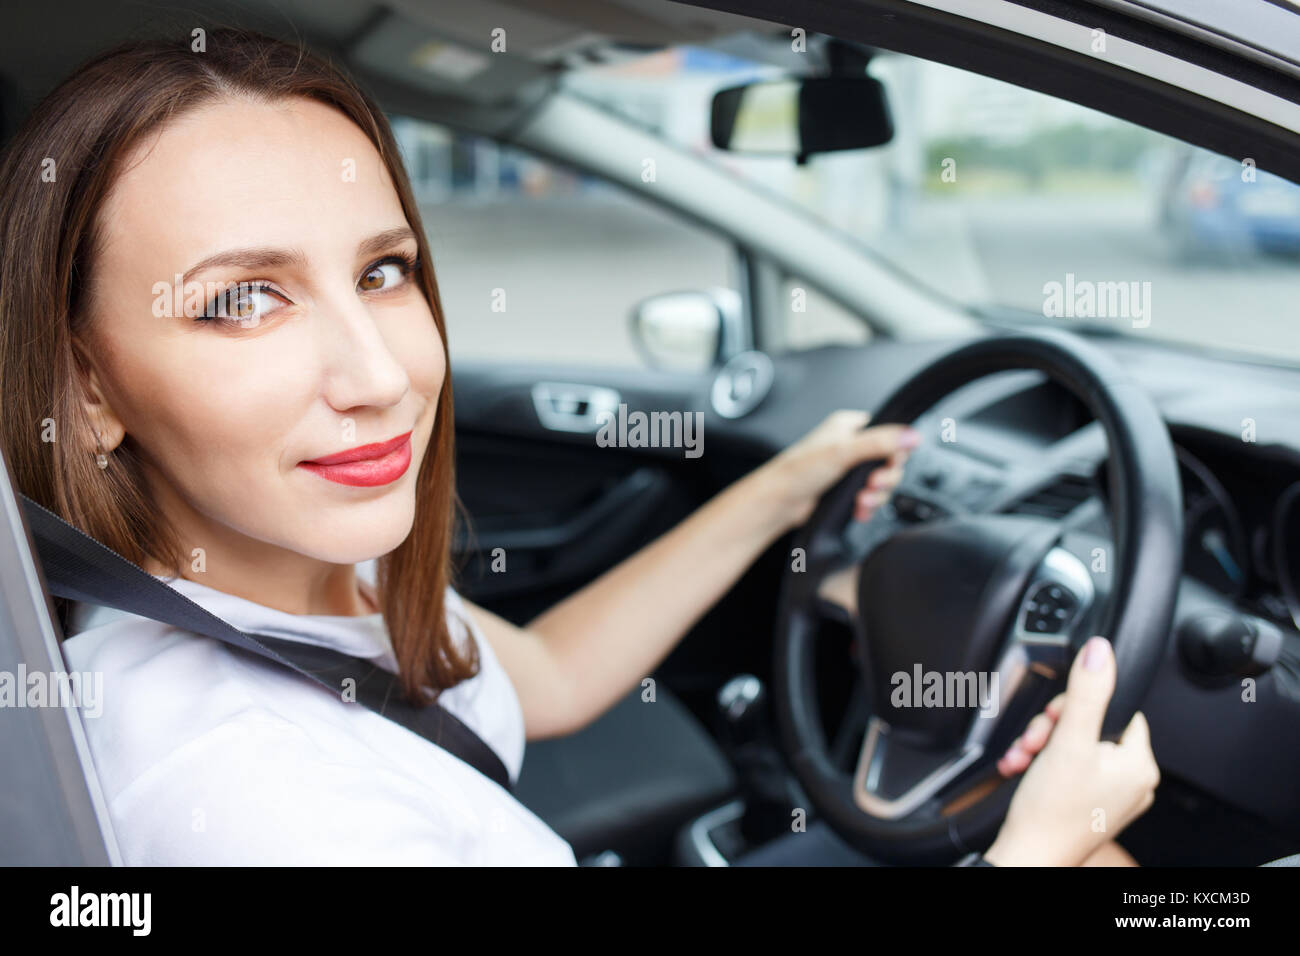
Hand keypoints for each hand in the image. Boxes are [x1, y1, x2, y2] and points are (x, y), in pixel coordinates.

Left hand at [762, 410, 919, 531]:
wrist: (778, 502)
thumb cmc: (799, 471)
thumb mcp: (843, 451)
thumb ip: (879, 443)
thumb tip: (912, 435)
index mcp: (850, 426)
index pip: (889, 433)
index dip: (895, 451)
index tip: (891, 463)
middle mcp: (851, 446)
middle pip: (890, 461)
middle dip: (885, 477)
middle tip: (873, 484)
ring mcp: (849, 470)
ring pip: (882, 482)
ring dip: (877, 495)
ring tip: (862, 501)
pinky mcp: (846, 491)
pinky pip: (871, 498)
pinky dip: (869, 506)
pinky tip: (860, 511)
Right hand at [984, 636, 1159, 865]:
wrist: (1028, 858)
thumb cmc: (1050, 813)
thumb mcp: (1068, 741)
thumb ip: (1087, 693)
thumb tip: (1100, 651)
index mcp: (1139, 766)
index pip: (1118, 708)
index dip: (1081, 705)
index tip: (1056, 717)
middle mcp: (1131, 782)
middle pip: (1091, 727)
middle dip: (1052, 728)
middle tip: (1036, 741)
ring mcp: (1109, 796)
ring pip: (1074, 747)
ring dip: (1041, 746)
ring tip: (1024, 757)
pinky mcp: (1087, 805)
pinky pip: (1067, 769)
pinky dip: (1042, 765)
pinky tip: (1023, 769)